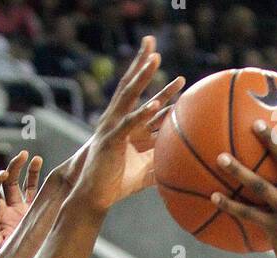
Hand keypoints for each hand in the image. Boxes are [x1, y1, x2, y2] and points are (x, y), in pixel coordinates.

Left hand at [0, 149, 42, 257]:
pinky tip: (40, 163)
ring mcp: (24, 210)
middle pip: (8, 182)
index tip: (3, 178)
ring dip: (25, 169)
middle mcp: (10, 209)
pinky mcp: (37, 212)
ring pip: (23, 184)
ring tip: (33, 158)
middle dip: (13, 168)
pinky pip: (37, 191)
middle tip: (21, 157)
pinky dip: (37, 177)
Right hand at [75, 37, 183, 212]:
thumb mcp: (144, 172)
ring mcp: (113, 128)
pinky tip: (155, 105)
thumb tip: (182, 166)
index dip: (157, 85)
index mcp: (127, 126)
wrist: (93, 197)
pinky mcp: (111, 141)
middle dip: (142, 63)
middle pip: (132, 86)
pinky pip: (128, 124)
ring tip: (155, 60)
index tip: (175, 74)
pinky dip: (142, 114)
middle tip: (151, 42)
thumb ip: (160, 163)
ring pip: (129, 97)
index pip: (144, 99)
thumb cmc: (115, 185)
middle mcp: (118, 120)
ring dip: (143, 77)